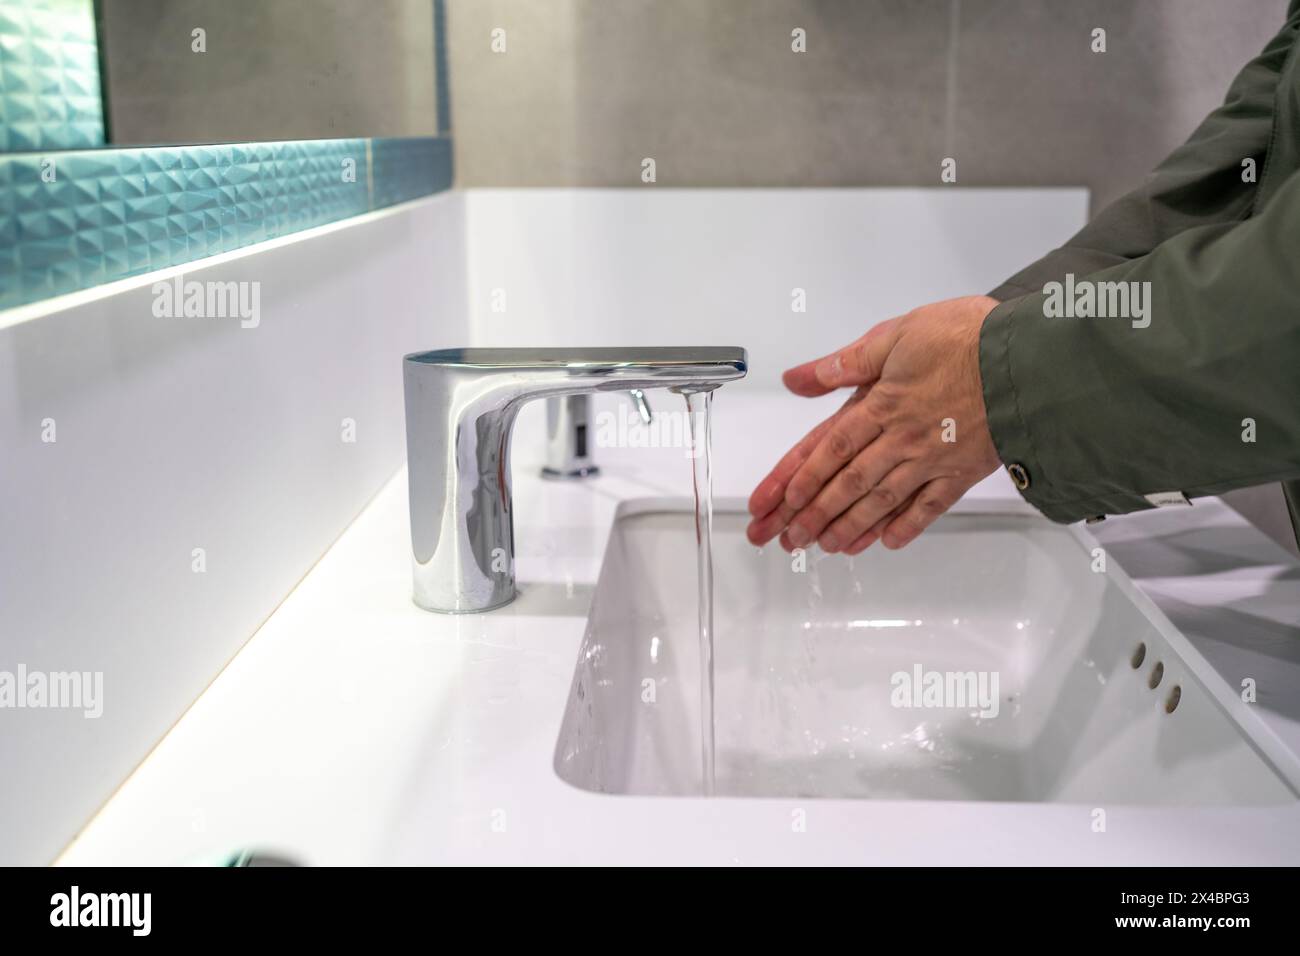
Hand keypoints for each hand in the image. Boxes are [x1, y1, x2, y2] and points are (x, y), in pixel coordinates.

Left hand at [747, 295, 1002, 553]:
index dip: (794, 478)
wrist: (1032, 361)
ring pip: (880, 502)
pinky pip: (930, 507)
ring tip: (821, 546)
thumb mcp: (897, 333)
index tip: (770, 503)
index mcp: (880, 405)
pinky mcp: (964, 472)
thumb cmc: (968, 339)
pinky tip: (885, 543)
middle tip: (783, 538)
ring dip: (847, 527)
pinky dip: (906, 528)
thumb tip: (799, 379)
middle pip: (845, 483)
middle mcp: (901, 440)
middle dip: (810, 514)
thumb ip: (845, 363)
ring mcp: (932, 460)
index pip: (825, 449)